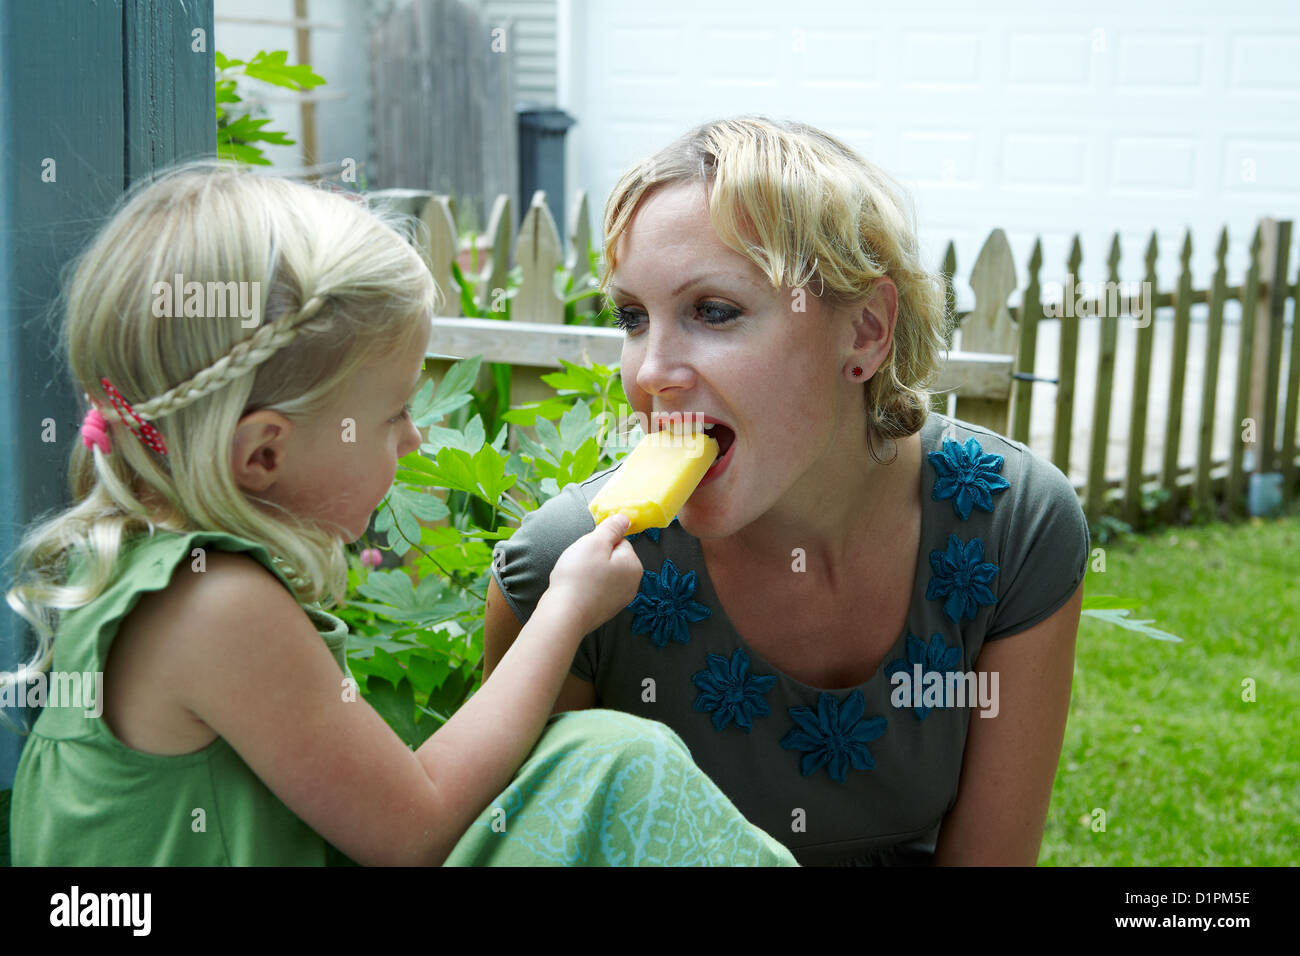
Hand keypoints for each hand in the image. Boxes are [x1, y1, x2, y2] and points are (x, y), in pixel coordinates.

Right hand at [543, 513, 643, 634]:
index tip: (586, 551)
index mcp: (634, 565)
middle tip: (579, 564)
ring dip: (591, 573)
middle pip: (613, 559)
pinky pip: (598, 590)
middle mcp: (633, 584)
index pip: (619, 542)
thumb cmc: (579, 575)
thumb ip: (612, 528)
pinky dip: (588, 588)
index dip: (600, 543)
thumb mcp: (594, 542)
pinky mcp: (606, 611)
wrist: (564, 615)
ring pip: (604, 574)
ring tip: (576, 578)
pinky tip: (576, 591)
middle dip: (596, 558)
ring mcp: (620, 600)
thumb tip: (626, 518)